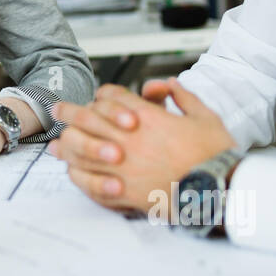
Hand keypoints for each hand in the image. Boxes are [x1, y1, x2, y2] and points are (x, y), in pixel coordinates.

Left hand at [49, 78, 233, 213]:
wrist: (220, 190)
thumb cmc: (215, 155)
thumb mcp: (205, 116)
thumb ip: (182, 96)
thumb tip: (168, 83)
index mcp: (148, 118)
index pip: (112, 97)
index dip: (102, 95)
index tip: (96, 98)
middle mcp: (130, 139)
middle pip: (87, 119)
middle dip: (69, 112)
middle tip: (58, 110)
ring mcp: (124, 167)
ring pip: (82, 151)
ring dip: (67, 145)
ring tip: (56, 145)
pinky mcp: (125, 193)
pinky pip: (91, 183)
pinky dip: (79, 177)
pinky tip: (72, 174)